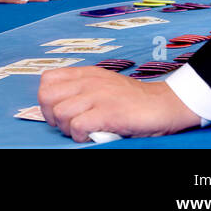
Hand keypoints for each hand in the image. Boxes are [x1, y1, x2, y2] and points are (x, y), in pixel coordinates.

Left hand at [38, 67, 201, 141]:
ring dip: (65, 128)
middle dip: (51, 115)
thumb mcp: (103, 84)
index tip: (57, 111)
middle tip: (65, 125)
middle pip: (47, 96)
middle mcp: (88, 82)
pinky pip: (77, 125)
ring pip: (60, 112)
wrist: (164, 104)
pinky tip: (88, 136)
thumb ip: (83, 88)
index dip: (46, 98)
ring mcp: (97, 96)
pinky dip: (78, 135)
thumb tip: (60, 103)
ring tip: (79, 132)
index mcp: (85, 74)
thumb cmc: (134, 99)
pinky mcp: (108, 113)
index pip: (47, 79)